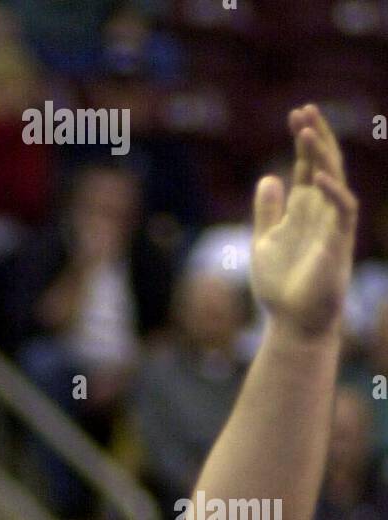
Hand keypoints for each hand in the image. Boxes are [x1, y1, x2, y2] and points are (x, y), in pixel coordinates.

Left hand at [250, 105, 357, 339]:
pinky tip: (315, 177)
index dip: (303, 140)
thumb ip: (267, 212)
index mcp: (303, 209)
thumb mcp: (264, 242)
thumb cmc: (281, 286)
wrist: (293, 321)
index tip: (295, 114)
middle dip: (315, 137)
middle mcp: (320, 211)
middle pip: (323, 164)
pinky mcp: (338, 242)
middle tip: (304, 110)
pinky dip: (331, 192)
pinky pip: (343, 210)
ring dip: (322, 155)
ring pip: (334, 179)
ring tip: (308, 131)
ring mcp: (331, 224)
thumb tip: (269, 178)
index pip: (306, 165)